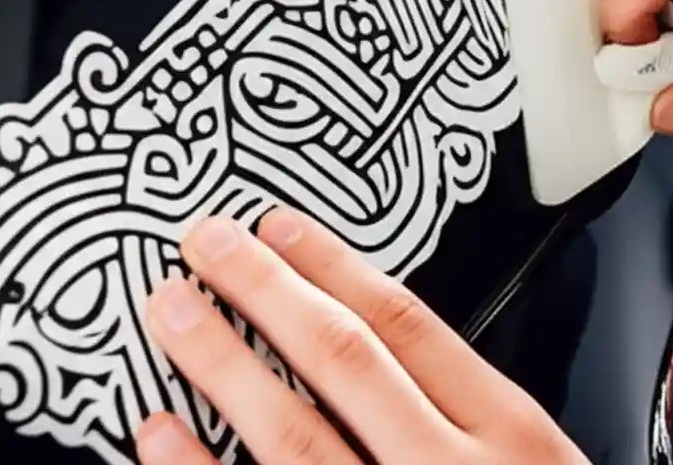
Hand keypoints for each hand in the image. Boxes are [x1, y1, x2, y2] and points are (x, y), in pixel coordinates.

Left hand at [135, 209, 587, 464]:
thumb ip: (474, 422)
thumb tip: (379, 352)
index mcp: (513, 442)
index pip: (410, 323)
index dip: (332, 267)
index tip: (280, 231)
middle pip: (344, 358)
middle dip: (265, 291)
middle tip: (203, 245)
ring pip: (292, 433)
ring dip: (222, 364)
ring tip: (172, 311)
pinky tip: (160, 435)